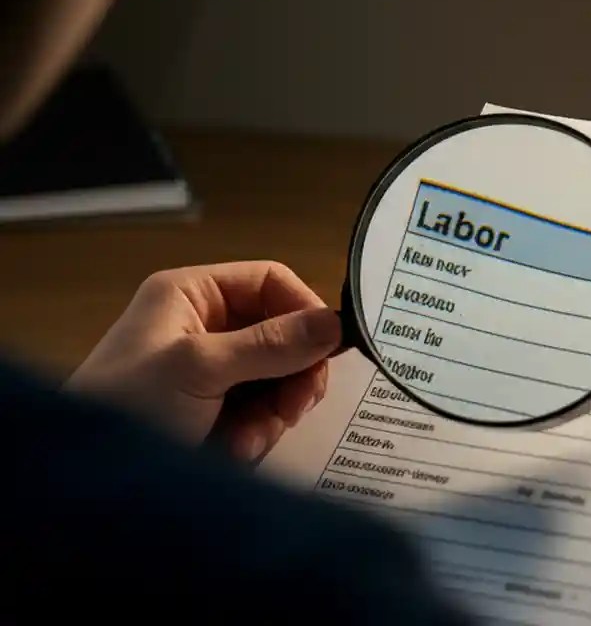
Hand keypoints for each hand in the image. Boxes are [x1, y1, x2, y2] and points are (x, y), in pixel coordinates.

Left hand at [66, 261, 341, 460]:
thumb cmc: (125, 406)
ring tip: (246, 440)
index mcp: (193, 295)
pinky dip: (257, 434)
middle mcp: (205, 326)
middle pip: (284, 335)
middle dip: (292, 376)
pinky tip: (234, 451)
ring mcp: (212, 371)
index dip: (304, 311)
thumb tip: (334, 324)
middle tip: (294, 407)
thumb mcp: (200, 368)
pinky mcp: (215, 411)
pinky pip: (262, 413)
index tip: (329, 349)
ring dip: (273, 414)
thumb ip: (270, 344)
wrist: (82, 482)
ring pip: (279, 379)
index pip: (270, 282)